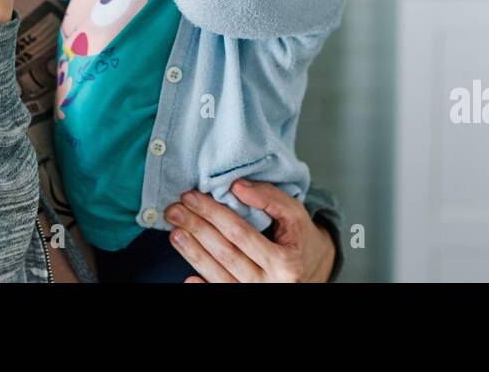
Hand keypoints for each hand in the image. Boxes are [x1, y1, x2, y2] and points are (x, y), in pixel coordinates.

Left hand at [162, 180, 335, 282]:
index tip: (192, 197)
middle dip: (197, 230)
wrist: (314, 270)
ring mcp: (258, 295)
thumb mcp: (295, 214)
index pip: (240, 233)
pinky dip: (203, 288)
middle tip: (174, 211)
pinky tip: (187, 277)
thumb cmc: (300, 240)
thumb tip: (236, 187)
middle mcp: (271, 284)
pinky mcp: (247, 301)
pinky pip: (221, 295)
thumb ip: (270, 197)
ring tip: (175, 233)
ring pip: (219, 275)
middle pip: (225, 253)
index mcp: (285, 261)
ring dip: (193, 254)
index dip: (213, 214)